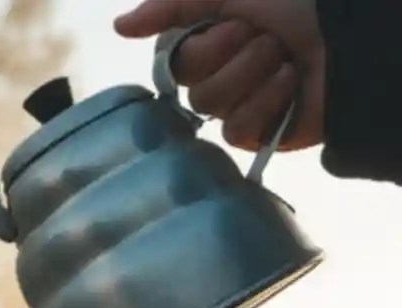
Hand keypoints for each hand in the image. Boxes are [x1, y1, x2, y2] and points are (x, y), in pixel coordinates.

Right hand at [115, 0, 324, 151]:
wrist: (348, 40)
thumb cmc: (294, 8)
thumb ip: (170, 7)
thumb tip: (118, 27)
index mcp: (205, 45)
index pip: (175, 63)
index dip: (206, 47)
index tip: (239, 25)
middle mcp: (215, 78)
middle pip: (194, 88)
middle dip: (239, 59)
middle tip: (271, 42)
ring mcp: (234, 109)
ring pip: (215, 108)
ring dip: (257, 77)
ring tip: (287, 62)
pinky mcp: (256, 134)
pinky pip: (237, 130)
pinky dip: (268, 102)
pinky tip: (291, 87)